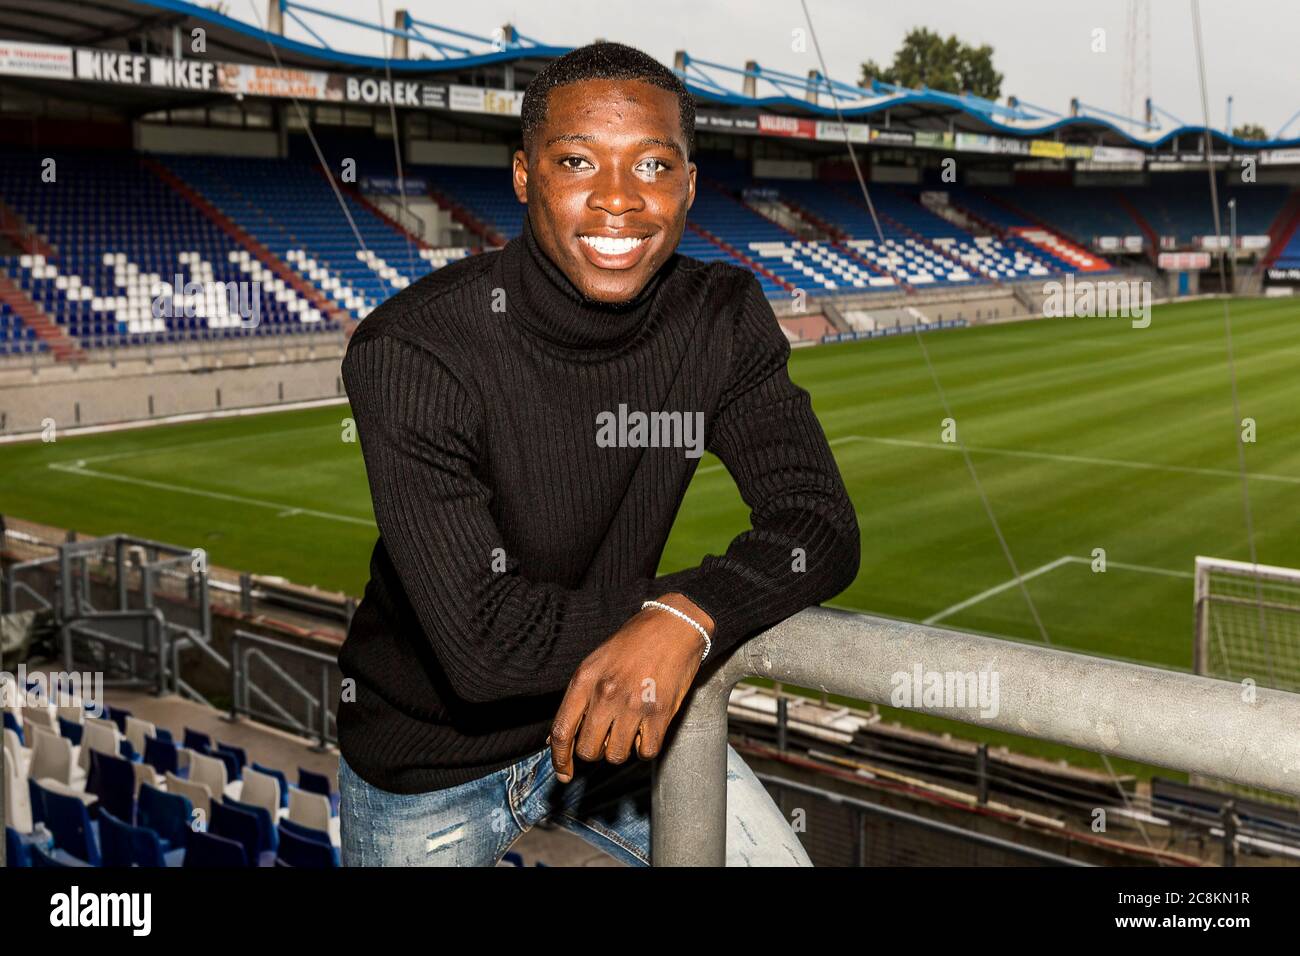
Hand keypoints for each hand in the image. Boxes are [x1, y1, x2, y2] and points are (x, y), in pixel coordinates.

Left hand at [548, 593, 713, 782]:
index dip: (560, 759)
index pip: (562, 731)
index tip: (564, 773)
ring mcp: (634, 705)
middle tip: (606, 736)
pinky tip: (647, 729)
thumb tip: (555, 739)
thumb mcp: (596, 662)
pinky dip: (646, 747)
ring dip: (621, 749)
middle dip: (596, 750)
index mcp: (585, 679)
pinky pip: (646, 751)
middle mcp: (606, 694)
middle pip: (589, 750)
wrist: (674, 625)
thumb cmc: (634, 643)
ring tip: (629, 727)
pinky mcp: (661, 713)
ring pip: (617, 755)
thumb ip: (577, 700)